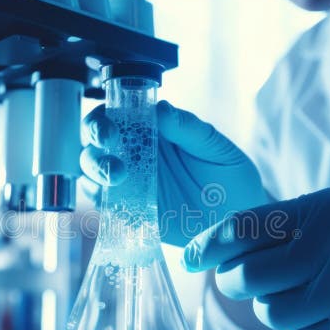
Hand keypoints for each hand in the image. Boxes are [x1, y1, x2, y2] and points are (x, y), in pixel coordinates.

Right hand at [80, 101, 269, 245]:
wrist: (238, 222)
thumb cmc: (231, 178)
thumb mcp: (216, 148)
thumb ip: (189, 129)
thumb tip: (161, 107)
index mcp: (152, 129)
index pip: (117, 113)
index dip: (105, 115)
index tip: (113, 124)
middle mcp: (134, 153)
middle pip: (95, 139)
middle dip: (94, 138)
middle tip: (109, 144)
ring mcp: (129, 182)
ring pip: (91, 169)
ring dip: (94, 167)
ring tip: (115, 175)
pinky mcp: (129, 210)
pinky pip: (103, 202)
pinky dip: (99, 198)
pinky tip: (113, 198)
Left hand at [181, 186, 329, 329]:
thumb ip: (280, 223)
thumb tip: (222, 248)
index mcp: (317, 210)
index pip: (242, 229)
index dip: (207, 246)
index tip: (189, 259)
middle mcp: (329, 247)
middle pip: (247, 279)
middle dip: (231, 283)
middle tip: (237, 280)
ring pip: (272, 314)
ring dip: (270, 306)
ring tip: (291, 292)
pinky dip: (300, 327)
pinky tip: (316, 309)